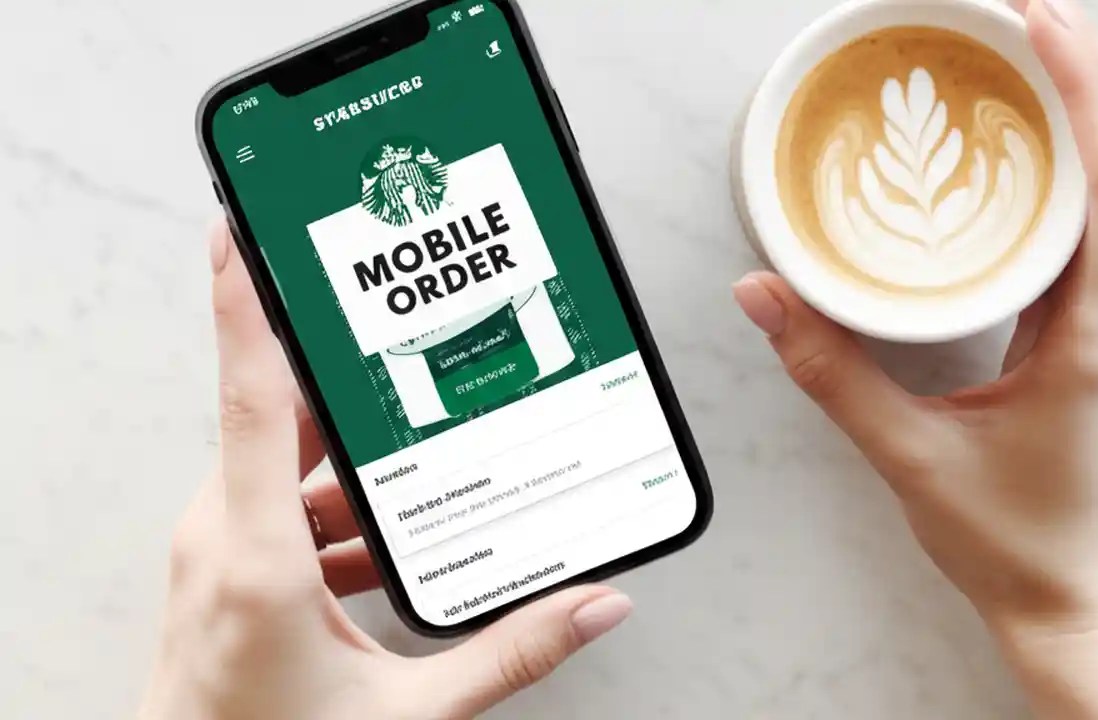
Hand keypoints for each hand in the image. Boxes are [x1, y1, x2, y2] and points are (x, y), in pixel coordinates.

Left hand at [138, 222, 631, 719]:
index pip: (252, 400)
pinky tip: (390, 539)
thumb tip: (594, 603)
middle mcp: (224, 540)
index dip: (245, 306)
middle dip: (353, 390)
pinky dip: (334, 511)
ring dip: (351, 466)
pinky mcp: (226, 571)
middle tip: (404, 341)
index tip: (242, 231)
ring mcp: (217, 554)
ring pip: (287, 469)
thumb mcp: (409, 712)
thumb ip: (511, 652)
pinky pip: (280, 509)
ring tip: (422, 458)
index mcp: (257, 559)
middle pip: (286, 422)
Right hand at [734, 1, 1097, 716]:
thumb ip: (829, 371)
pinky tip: (1018, 141)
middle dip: (1082, 68)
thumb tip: (766, 296)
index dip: (1084, 89)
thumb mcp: (908, 456)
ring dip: (1079, 105)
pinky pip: (1096, 215)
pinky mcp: (1097, 320)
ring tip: (1016, 52)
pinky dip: (1066, 158)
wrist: (1067, 590)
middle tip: (1015, 12)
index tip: (1041, 22)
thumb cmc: (1013, 537)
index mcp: (1095, 337)